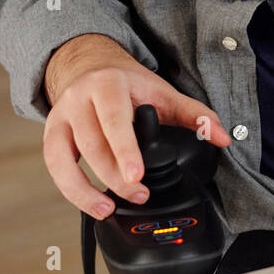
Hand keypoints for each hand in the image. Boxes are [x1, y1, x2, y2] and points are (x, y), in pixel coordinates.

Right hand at [42, 34, 230, 219]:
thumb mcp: (163, 92)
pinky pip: (55, 167)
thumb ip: (195, 114)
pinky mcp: (51, 134)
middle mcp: (79, 100)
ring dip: (87, 190)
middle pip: (92, 144)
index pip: (115, 120)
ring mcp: (61, 117)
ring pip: (66, 158)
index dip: (125, 150)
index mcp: (108, 85)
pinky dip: (72, 190)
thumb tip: (223, 137)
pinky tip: (92, 205)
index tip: (137, 176)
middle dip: (114, 175)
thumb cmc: (128, 83)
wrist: (90, 65)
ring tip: (109, 209)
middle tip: (139, 195)